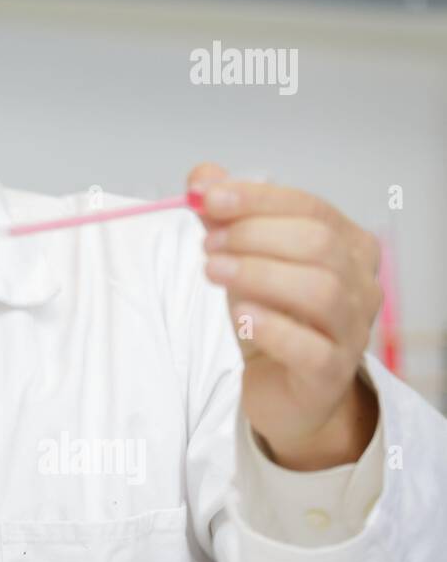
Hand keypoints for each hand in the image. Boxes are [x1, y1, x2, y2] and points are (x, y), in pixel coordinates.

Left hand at [189, 164, 380, 470]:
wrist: (283, 386)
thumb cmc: (271, 314)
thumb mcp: (245, 259)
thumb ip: (225, 217)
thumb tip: (201, 176)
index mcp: (347, 245)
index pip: (310, 208)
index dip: (257, 199)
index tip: (207, 198)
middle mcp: (360, 284)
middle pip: (318, 243)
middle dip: (255, 235)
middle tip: (207, 245)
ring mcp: (352, 330)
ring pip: (320, 290)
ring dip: (259, 274)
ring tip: (213, 272)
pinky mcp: (331, 373)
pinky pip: (311, 347)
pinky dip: (273, 327)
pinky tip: (242, 316)